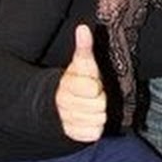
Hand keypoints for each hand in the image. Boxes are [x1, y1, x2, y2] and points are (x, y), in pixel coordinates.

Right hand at [55, 25, 106, 142]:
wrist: (61, 103)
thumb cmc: (80, 79)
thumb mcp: (84, 63)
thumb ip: (84, 47)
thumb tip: (83, 28)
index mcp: (68, 83)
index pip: (92, 88)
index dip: (95, 87)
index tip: (93, 84)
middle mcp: (64, 102)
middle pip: (98, 106)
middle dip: (100, 101)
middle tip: (93, 96)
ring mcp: (66, 119)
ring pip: (97, 120)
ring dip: (97, 114)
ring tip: (90, 106)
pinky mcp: (71, 134)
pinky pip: (93, 134)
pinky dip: (93, 129)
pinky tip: (87, 119)